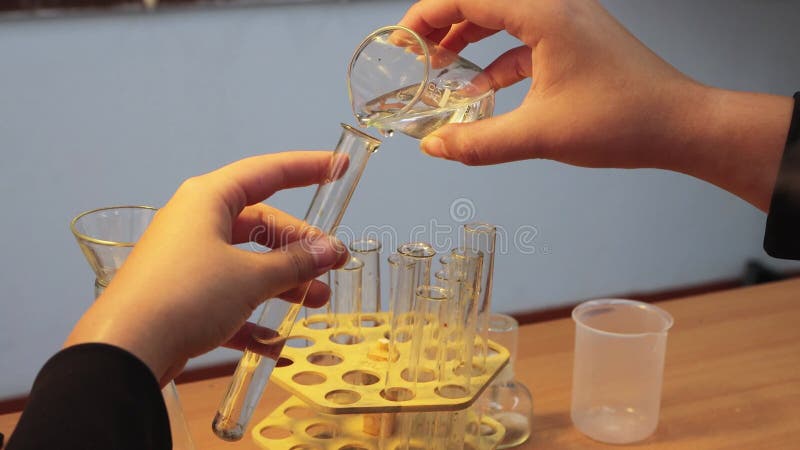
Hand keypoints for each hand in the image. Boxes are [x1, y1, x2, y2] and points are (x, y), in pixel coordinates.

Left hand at [64, 152, 348, 384]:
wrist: (124, 352)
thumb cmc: (187, 296)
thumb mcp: (250, 277)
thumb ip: (295, 262)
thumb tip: (331, 250)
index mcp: (209, 200)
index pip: (268, 173)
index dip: (307, 169)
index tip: (339, 167)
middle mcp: (196, 223)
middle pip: (260, 224)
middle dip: (299, 246)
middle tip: (334, 263)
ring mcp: (187, 261)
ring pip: (246, 263)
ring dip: (283, 283)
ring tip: (317, 301)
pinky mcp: (180, 298)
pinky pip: (226, 300)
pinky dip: (252, 317)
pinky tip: (275, 343)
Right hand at [401, 0, 791, 209]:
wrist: (681, 126)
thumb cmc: (623, 120)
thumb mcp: (539, 134)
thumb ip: (477, 142)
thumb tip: (434, 147)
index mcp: (544, 13)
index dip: (425, 16)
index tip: (400, 41)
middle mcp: (556, 6)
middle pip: (482, 2)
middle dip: (443, 26)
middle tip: (413, 53)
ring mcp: (568, 22)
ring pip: (502, 19)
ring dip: (468, 41)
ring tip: (439, 68)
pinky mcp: (576, 43)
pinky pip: (524, 42)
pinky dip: (497, 62)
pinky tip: (479, 91)